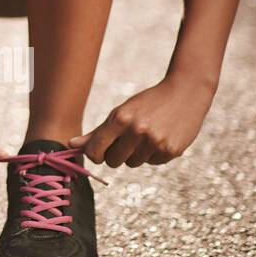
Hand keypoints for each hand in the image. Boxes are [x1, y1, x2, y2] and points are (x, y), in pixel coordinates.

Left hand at [69, 74, 215, 167]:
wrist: (185, 93)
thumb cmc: (146, 103)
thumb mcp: (120, 112)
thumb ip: (96, 132)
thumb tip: (70, 144)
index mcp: (120, 118)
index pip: (95, 151)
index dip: (94, 154)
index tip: (97, 152)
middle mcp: (137, 131)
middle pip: (113, 161)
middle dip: (114, 155)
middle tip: (123, 142)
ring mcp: (155, 142)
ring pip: (133, 163)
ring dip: (135, 154)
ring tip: (144, 136)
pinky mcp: (171, 151)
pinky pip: (152, 163)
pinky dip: (153, 155)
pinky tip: (160, 138)